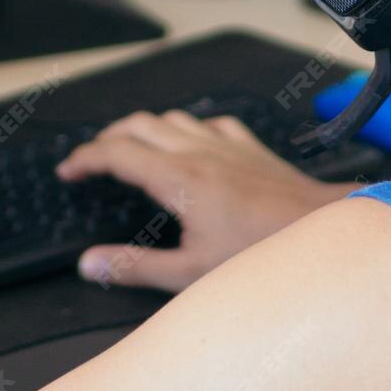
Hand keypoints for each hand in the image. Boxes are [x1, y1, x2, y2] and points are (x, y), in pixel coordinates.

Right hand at [55, 109, 346, 292]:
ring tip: (130, 148)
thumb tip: (91, 263)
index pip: (115, 152)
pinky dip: (188, 128)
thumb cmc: (262, 253)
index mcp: (178, 178)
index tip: (69, 171)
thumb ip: (136, 267)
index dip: (85, 159)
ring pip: (171, 117)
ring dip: (143, 128)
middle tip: (92, 160)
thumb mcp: (190, 273)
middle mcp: (198, 151)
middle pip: (137, 123)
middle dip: (107, 137)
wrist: (320, 231)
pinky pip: (210, 122)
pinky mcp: (250, 146)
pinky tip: (191, 145)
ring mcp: (226, 143)